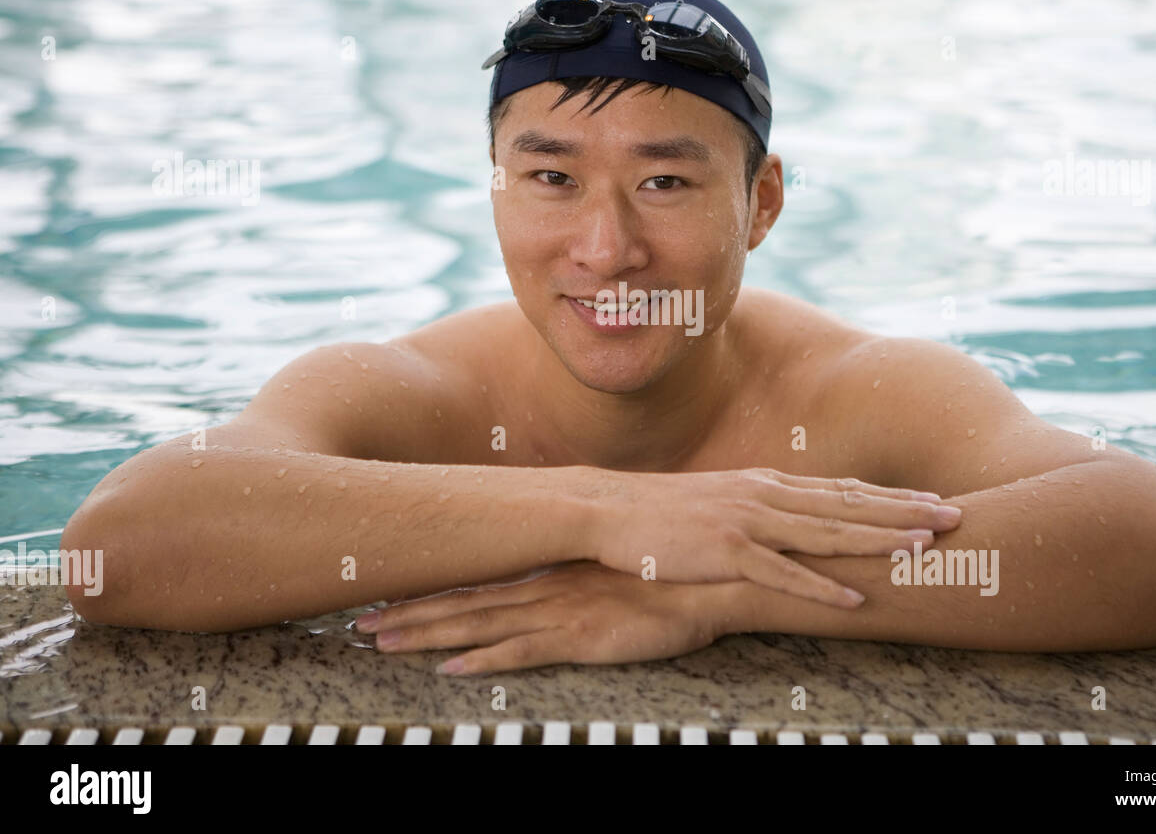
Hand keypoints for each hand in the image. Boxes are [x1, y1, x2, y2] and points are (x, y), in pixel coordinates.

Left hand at [355, 561, 721, 674]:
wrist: (711, 579)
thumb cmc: (670, 575)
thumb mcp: (614, 568)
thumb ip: (579, 575)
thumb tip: (553, 583)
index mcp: (552, 568)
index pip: (480, 578)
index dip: (433, 588)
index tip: (392, 592)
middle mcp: (546, 584)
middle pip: (464, 600)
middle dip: (410, 612)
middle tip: (360, 621)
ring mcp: (560, 610)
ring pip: (479, 623)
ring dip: (427, 634)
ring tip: (382, 641)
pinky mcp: (581, 637)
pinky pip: (522, 652)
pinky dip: (482, 661)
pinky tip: (451, 670)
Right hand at [588, 467, 960, 608]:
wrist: (608, 509)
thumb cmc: (661, 513)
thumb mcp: (718, 503)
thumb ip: (756, 510)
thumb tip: (788, 522)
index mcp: (766, 485)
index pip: (841, 489)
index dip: (890, 497)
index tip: (932, 500)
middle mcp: (765, 495)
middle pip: (848, 505)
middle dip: (905, 512)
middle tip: (957, 516)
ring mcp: (747, 521)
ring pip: (826, 533)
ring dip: (878, 541)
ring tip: (924, 550)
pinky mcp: (725, 551)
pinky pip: (783, 574)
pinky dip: (822, 586)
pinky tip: (856, 597)